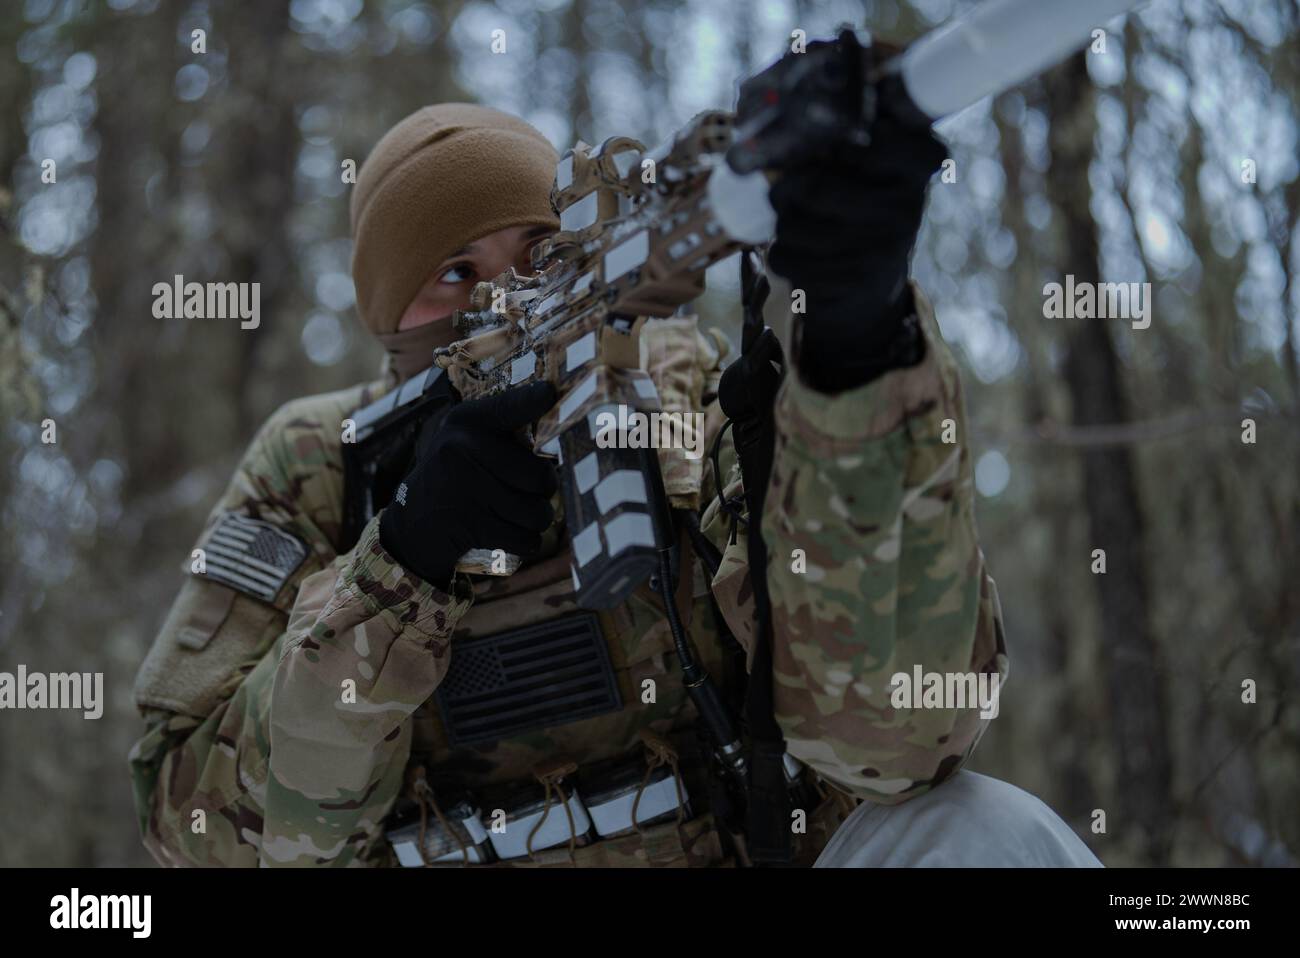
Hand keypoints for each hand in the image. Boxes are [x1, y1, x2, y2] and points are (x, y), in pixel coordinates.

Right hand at [379, 381, 557, 588]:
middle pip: (540, 476)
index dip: (534, 400)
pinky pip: (526, 539)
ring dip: (538, 518)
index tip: (549, 393)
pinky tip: (514, 532)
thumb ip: (504, 427)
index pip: (510, 406)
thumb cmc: (455, 472)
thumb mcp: (466, 438)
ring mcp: (466, 488)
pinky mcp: (471, 525)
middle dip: (546, 488)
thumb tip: (558, 423)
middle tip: (533, 489)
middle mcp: (463, 449)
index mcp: (466, 422)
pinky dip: (528, 540)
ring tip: (522, 511)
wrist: (413, 521)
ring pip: (537, 512)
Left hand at [767, 87, 946, 391]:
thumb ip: (853, 125)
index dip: (834, 140)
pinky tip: (803, 254)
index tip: (831, 150)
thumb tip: (800, 89)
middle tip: (787, 187)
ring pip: (792, 222)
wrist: (869, 295)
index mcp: (918, 162)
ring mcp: (879, 250)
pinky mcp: (848, 285)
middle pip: (813, 185)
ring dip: (783, 221)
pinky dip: (780, 253)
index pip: (869, 133)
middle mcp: (906, 207)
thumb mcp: (876, 164)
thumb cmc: (863, 209)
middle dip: (786, 186)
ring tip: (798, 221)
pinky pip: (785, 256)